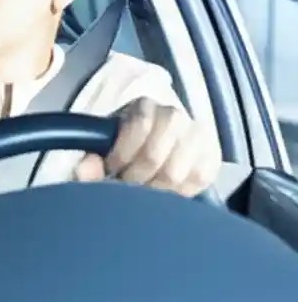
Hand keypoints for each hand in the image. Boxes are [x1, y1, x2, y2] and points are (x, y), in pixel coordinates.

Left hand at [74, 98, 221, 196]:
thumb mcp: (101, 154)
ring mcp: (198, 134)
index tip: (111, 169)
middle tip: (128, 185)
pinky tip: (167, 194)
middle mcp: (174, 115)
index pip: (138, 126)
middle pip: (156, 154)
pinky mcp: (213, 156)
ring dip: (157, 188)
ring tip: (146, 193)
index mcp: (143, 107)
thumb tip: (88, 167)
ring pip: (178, 171)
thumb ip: (89, 164)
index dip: (122, 154)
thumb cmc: (123, 153)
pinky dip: (181, 191)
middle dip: (137, 176)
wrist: (152, 157)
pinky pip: (200, 178)